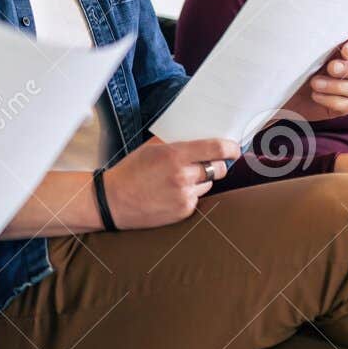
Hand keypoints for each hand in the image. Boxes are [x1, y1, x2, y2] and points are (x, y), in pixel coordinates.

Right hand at [102, 137, 241, 229]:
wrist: (113, 201)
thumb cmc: (130, 172)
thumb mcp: (150, 149)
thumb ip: (175, 142)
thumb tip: (199, 137)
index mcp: (175, 155)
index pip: (217, 148)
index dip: (231, 147)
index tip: (234, 147)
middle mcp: (183, 176)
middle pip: (219, 168)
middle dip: (217, 164)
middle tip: (207, 163)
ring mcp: (185, 196)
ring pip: (209, 184)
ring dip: (201, 181)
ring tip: (177, 180)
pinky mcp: (184, 211)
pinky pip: (197, 198)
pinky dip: (190, 194)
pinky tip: (171, 193)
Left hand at [283, 36, 347, 123]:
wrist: (280, 96)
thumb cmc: (289, 69)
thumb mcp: (297, 54)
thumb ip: (310, 45)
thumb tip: (309, 31)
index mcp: (341, 53)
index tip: (344, 52)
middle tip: (330, 68)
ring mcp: (347, 90)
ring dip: (336, 86)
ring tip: (314, 84)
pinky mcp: (342, 106)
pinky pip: (347, 105)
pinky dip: (332, 100)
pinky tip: (315, 96)